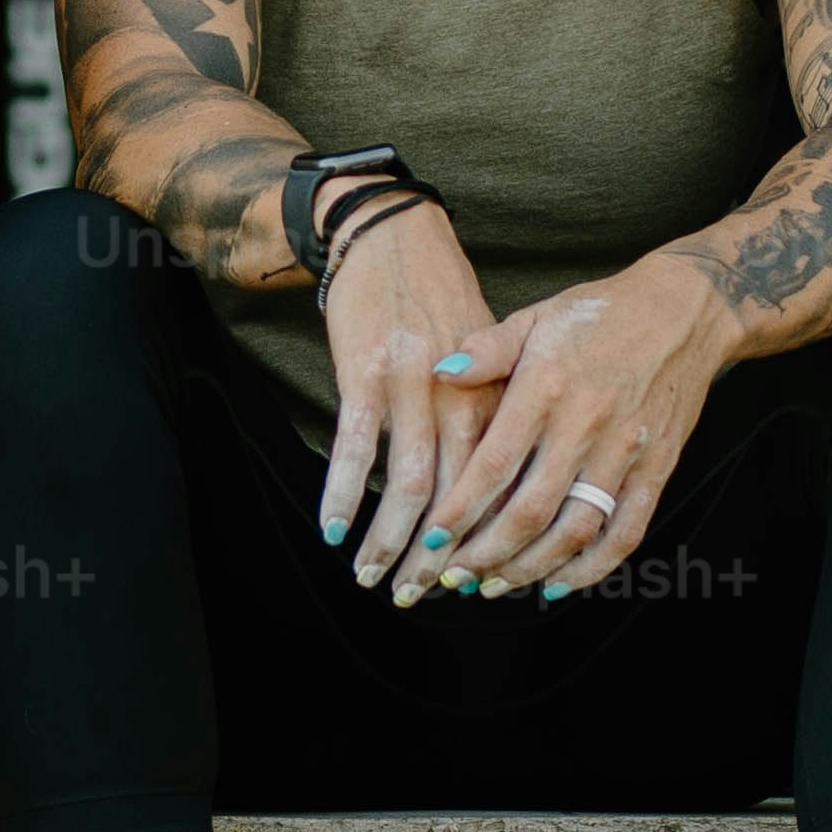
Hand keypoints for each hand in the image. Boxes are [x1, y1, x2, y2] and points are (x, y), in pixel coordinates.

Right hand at [312, 201, 500, 591]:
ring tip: (371, 578)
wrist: (391, 233)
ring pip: (404, 484)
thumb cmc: (441, 294)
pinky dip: (340, 493)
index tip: (472, 580)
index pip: (497, 484)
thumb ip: (497, 411)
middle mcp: (459, 396)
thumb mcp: (490, 348)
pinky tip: (332, 528)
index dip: (483, 539)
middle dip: (435, 558)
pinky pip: (353, 449)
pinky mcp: (364, 375)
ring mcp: (410, 387)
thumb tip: (500, 483)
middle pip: (453, 497)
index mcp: (496, 393)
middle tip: (417, 599)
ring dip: (387, 540)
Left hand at [411, 251, 736, 608]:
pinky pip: (625, 531)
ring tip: (494, 585)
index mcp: (546, 385)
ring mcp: (626, 450)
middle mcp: (586, 423)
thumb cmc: (600, 314)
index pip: (494, 464)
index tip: (431, 539)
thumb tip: (440, 372)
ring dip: (531, 567)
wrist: (685, 310)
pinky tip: (559, 584)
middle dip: (486, 553)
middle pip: (530, 510)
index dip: (460, 510)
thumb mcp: (536, 317)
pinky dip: (592, 567)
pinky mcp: (658, 467)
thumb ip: (487, 348)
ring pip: (575, 529)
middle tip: (454, 575)